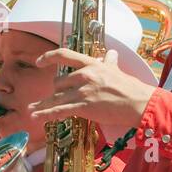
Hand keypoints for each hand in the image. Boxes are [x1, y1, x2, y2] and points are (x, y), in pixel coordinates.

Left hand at [30, 48, 154, 128]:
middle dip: (56, 92)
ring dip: (43, 105)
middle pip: (59, 82)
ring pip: (56, 98)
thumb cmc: (131, 88)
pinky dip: (46, 115)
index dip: (49, 57)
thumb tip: (111, 53)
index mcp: (92, 64)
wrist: (138, 103)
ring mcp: (83, 91)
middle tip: (54, 99)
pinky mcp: (83, 106)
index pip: (65, 55)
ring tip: (32, 111)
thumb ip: (109, 62)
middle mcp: (84, 75)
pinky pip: (59, 111)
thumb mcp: (117, 70)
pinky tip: (36, 118)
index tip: (39, 62)